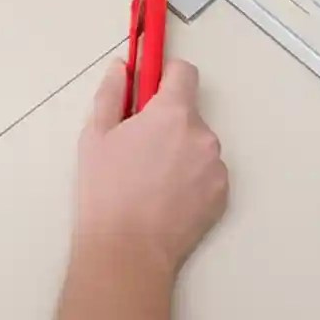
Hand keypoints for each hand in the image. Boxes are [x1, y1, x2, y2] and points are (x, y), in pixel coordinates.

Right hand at [74, 59, 228, 276]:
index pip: (183, 71)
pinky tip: (166, 196)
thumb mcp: (96, 134)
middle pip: (189, 111)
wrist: (128, 250)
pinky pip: (207, 172)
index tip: (152, 83)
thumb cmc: (107, 193)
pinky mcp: (222, 193)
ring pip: (198, 143)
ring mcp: (216, 166)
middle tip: (139, 144)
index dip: (166, 74)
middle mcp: (202, 135)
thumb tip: (121, 68)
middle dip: (167, 120)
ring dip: (180, 150)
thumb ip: (112, 93)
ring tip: (150, 178)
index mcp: (172, 113)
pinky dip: (191, 177)